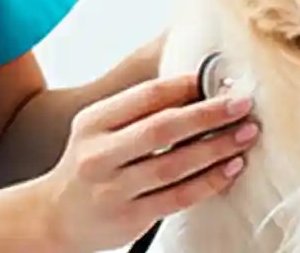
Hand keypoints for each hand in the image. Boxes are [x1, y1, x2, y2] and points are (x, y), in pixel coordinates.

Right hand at [35, 74, 256, 252]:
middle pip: (162, 129)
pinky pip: (178, 197)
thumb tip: (194, 91)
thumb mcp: (97, 130)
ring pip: (175, 165)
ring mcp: (114, 189)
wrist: (56, 216)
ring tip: (244, 134)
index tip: (217, 80)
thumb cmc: (87, 167)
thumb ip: (136, 113)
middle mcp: (99, 154)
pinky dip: (209, 181)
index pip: (144, 97)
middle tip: (241, 104)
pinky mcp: (130, 218)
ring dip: (216, 148)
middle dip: (208, 114)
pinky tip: (229, 168)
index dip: (184, 86)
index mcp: (92, 123)